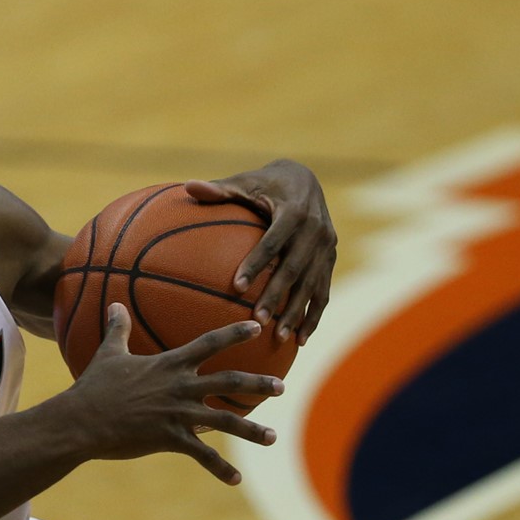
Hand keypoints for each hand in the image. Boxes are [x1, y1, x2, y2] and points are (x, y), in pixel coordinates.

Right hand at [70, 304, 281, 483]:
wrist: (80, 421)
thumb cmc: (93, 387)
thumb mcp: (108, 354)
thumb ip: (119, 329)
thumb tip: (115, 304)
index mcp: (169, 364)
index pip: (209, 343)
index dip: (234, 333)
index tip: (257, 326)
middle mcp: (180, 387)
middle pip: (229, 382)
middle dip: (258, 384)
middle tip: (282, 387)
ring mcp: (177, 413)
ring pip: (224, 421)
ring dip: (251, 430)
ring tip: (272, 437)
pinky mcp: (169, 439)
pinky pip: (202, 456)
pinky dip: (219, 469)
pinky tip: (235, 479)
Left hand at [184, 158, 334, 343]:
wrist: (305, 179)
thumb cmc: (264, 183)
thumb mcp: (244, 182)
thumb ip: (219, 189)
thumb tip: (188, 185)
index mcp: (294, 211)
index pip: (272, 241)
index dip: (256, 263)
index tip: (236, 287)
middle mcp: (316, 230)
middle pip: (294, 268)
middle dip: (276, 296)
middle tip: (257, 321)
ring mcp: (327, 247)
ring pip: (312, 285)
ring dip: (296, 313)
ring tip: (278, 337)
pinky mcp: (330, 259)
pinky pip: (324, 291)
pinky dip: (313, 316)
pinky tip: (300, 340)